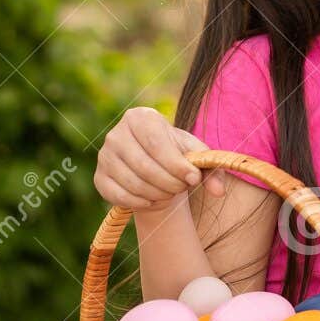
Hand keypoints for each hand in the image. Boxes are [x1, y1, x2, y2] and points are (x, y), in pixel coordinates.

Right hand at [95, 107, 227, 210]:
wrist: (154, 167)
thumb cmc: (176, 156)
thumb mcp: (196, 155)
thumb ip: (212, 168)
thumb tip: (219, 191)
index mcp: (141, 117)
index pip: (157, 144)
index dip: (177, 165)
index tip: (193, 179)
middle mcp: (117, 133)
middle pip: (145, 167)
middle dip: (170, 183)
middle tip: (181, 188)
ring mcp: (104, 156)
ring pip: (134, 184)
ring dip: (158, 194)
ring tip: (170, 191)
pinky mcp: (99, 178)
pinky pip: (121, 196)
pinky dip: (142, 202)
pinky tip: (153, 199)